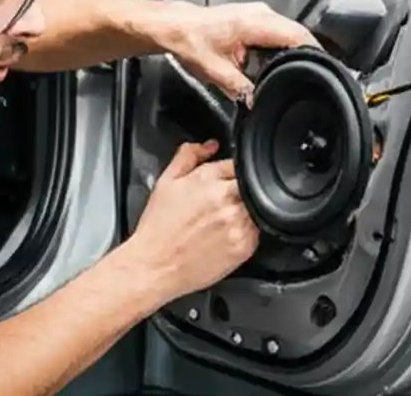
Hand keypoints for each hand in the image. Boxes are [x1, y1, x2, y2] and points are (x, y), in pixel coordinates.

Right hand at [122, 140, 258, 301]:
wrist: (154, 266)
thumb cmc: (158, 228)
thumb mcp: (166, 183)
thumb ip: (189, 156)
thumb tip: (209, 145)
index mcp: (208, 181)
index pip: (237, 164)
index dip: (231, 173)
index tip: (224, 182)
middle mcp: (226, 200)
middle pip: (249, 185)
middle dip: (238, 191)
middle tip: (221, 204)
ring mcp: (238, 223)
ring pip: (256, 207)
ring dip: (243, 211)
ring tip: (220, 222)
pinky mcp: (244, 246)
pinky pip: (256, 231)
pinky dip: (244, 231)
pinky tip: (223, 237)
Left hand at [151, 2, 316, 101]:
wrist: (175, 26)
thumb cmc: (190, 40)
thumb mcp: (215, 71)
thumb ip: (239, 89)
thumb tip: (256, 101)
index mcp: (253, 23)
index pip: (296, 35)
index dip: (313, 52)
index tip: (323, 68)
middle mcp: (260, 14)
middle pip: (298, 32)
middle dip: (308, 53)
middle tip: (316, 75)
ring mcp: (259, 13)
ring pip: (290, 30)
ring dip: (296, 49)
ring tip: (299, 70)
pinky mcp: (256, 17)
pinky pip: (280, 30)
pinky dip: (285, 45)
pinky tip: (281, 61)